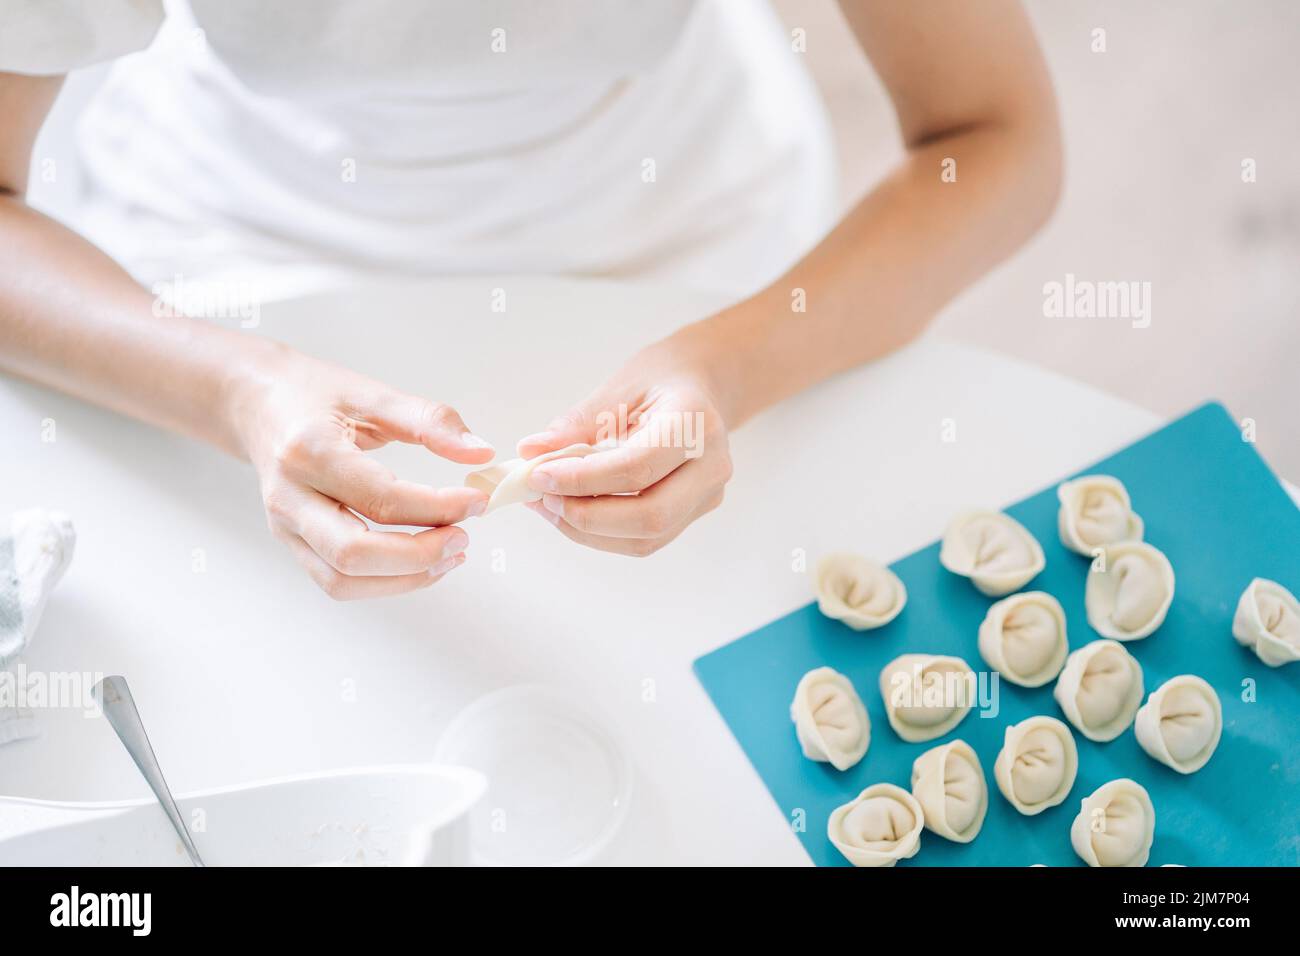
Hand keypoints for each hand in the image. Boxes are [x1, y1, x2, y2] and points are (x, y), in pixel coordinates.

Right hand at [227, 342, 493, 598]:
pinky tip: (422, 562)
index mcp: (309, 451)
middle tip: (463, 537)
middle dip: (419, 556)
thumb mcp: (373, 394)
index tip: (477, 501)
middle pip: (354, 553)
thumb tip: (481, 452)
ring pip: (343, 580)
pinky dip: (385, 582)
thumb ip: (430, 421)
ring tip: (450, 555)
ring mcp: (286, 526)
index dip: (437, 507)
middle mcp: (290, 496)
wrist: (256, 404)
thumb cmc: (312, 395)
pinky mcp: (293, 543)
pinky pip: (337, 581)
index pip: (380, 498)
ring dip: (404, 579)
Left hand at [516, 337, 732, 555]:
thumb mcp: (618, 388)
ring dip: (589, 531)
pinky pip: (645, 539)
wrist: (699, 386)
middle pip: (650, 515)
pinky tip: (572, 510)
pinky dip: (602, 534)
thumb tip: (530, 453)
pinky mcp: (693, 513)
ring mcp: (707, 495)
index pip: (637, 467)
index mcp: (695, 423)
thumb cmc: (660, 380)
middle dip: (587, 516)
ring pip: (646, 538)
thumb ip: (576, 424)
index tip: (538, 475)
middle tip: (543, 497)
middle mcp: (711, 465)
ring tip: (550, 505)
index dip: (583, 479)